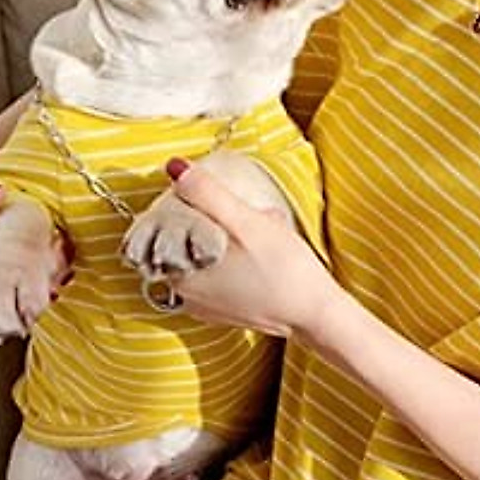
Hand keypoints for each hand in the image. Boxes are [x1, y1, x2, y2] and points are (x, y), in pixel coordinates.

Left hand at [164, 159, 340, 339]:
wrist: (314, 313)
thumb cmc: (282, 268)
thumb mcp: (245, 221)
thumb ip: (206, 193)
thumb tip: (174, 166)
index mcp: (179, 273)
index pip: (165, 226)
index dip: (185, 204)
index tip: (210, 198)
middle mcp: (183, 294)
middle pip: (179, 243)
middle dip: (202, 222)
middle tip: (235, 215)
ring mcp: (203, 306)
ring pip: (197, 258)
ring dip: (215, 241)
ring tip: (247, 235)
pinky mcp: (223, 311)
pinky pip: (213, 277)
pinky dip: (225, 262)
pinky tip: (250, 257)